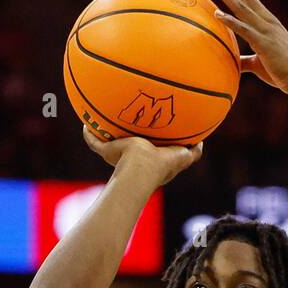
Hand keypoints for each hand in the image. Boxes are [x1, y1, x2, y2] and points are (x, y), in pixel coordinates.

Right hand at [82, 128, 202, 186]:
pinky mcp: (107, 152)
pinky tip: (85, 125)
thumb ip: (193, 152)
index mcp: (150, 158)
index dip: (149, 139)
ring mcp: (118, 156)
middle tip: (127, 120)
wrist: (141, 168)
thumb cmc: (162, 164)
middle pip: (126, 144)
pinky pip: (94, 142)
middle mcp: (132, 157)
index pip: (148, 148)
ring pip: (109, 144)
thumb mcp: (183, 157)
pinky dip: (89, 135)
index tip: (149, 128)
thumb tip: (202, 143)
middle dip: (126, 134)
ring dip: (105, 134)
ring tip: (103, 119)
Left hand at [209, 0, 287, 95]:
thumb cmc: (283, 73)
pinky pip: (244, 30)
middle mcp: (267, 21)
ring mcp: (266, 31)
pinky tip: (218, 13)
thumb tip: (234, 63)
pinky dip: (230, 21)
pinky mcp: (264, 44)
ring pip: (242, 7)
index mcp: (267, 23)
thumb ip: (246, 60)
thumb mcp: (261, 63)